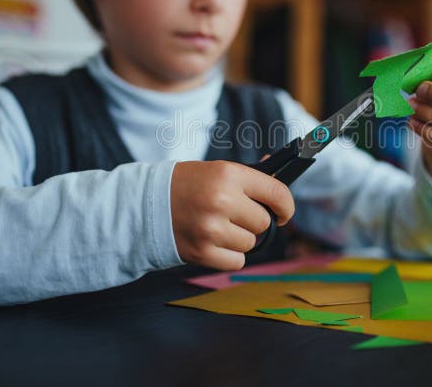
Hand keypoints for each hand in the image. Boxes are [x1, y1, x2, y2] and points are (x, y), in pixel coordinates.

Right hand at [170, 161, 294, 270]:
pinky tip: (214, 242)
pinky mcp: (203, 251)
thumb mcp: (217, 170)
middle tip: (234, 215)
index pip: (277, 193)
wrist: (146, 205)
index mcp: (228, 175)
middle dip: (253, 221)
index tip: (283, 212)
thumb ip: (250, 176)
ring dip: (240, 238)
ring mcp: (212, 228)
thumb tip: (277, 171)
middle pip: (264, 222)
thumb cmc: (187, 185)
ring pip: (251, 243)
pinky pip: (237, 261)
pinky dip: (229, 255)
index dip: (286, 206)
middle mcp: (222, 200)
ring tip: (218, 226)